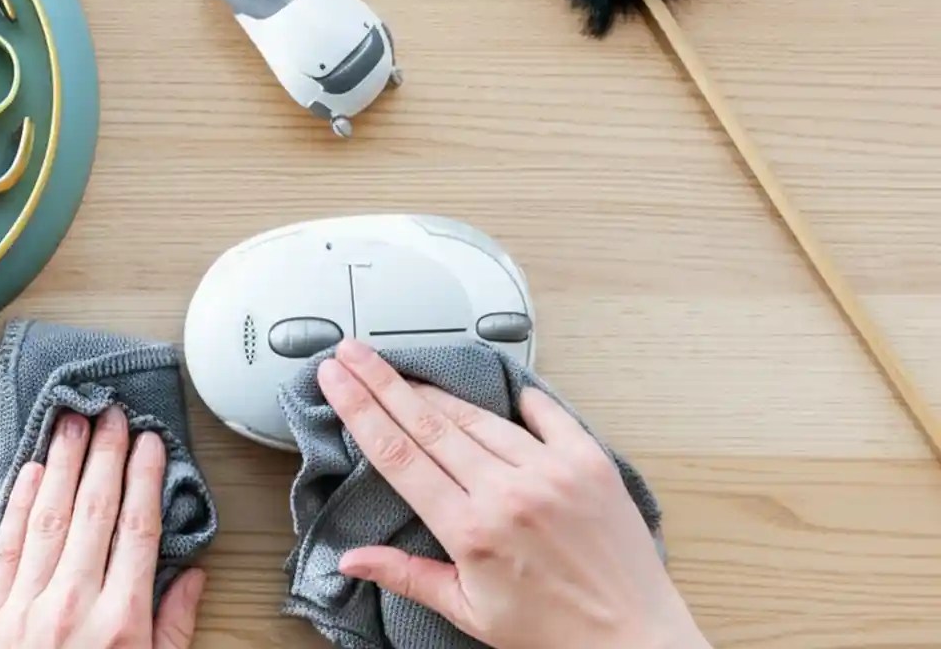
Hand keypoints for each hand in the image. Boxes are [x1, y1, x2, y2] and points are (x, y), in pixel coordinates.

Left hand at [0, 408, 205, 648]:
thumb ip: (173, 628)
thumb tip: (192, 578)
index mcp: (121, 622)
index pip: (137, 528)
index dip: (145, 478)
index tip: (151, 443)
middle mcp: (73, 605)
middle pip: (94, 510)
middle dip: (105, 455)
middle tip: (110, 413)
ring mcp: (26, 607)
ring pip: (47, 516)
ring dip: (62, 462)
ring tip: (70, 422)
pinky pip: (6, 546)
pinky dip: (17, 504)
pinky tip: (30, 472)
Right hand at [316, 341, 708, 648]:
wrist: (635, 638)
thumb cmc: (554, 632)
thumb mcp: (469, 611)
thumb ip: (407, 575)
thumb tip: (351, 559)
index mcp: (471, 530)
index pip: (399, 455)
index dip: (360, 410)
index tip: (336, 381)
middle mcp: (509, 492)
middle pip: (428, 422)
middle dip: (381, 382)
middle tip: (353, 352)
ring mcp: (551, 471)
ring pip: (478, 416)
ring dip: (435, 390)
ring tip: (405, 372)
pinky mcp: (589, 461)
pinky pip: (547, 414)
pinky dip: (520, 399)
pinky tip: (499, 385)